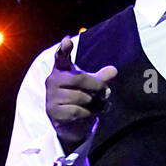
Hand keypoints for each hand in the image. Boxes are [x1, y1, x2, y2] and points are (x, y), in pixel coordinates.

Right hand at [45, 36, 117, 151]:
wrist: (71, 125)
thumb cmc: (80, 100)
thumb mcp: (92, 87)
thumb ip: (101, 78)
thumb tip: (114, 71)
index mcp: (61, 70)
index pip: (61, 57)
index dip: (64, 49)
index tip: (67, 41)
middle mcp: (52, 81)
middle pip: (78, 78)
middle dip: (96, 87)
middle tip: (107, 93)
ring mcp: (51, 96)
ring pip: (80, 97)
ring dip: (95, 103)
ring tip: (99, 106)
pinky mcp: (53, 112)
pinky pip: (77, 111)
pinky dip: (88, 114)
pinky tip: (90, 114)